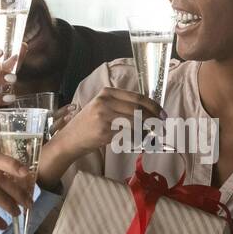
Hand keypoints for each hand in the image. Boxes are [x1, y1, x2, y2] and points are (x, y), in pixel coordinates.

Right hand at [37, 88, 162, 188]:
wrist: (70, 139)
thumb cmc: (89, 125)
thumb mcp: (103, 107)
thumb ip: (122, 106)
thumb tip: (149, 113)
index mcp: (108, 92)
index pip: (138, 97)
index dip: (154, 106)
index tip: (162, 114)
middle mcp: (106, 101)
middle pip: (139, 109)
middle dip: (154, 119)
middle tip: (162, 127)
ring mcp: (104, 115)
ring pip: (136, 121)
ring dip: (147, 130)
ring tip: (151, 135)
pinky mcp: (104, 130)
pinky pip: (128, 134)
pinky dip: (138, 138)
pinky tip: (139, 141)